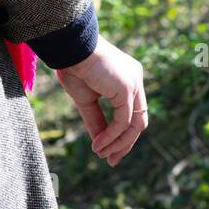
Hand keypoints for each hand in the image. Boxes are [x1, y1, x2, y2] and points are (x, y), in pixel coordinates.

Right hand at [57, 34, 146, 165]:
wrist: (69, 48)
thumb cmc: (74, 66)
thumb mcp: (86, 100)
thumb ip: (96, 121)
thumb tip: (100, 144)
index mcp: (127, 79)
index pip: (133, 113)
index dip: (123, 135)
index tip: (109, 151)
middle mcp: (135, 80)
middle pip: (139, 121)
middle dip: (125, 144)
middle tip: (111, 160)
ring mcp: (134, 83)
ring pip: (134, 124)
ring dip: (118, 144)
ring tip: (102, 155)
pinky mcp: (127, 88)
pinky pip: (123, 121)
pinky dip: (112, 136)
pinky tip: (98, 145)